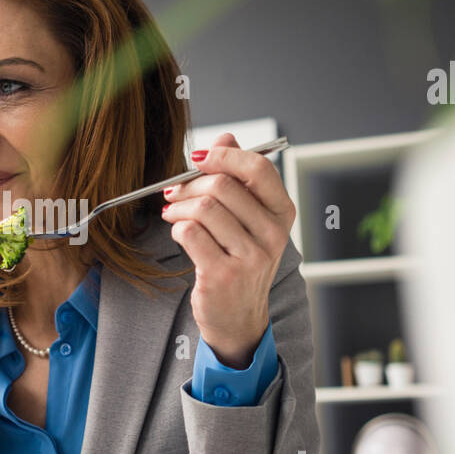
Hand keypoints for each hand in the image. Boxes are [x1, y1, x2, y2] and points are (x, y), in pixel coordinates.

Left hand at [160, 132, 295, 368]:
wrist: (238, 318)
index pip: (258, 167)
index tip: (198, 158)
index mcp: (282, 213)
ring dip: (178, 207)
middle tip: (174, 192)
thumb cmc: (239, 262)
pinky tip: (179, 234)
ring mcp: (250, 257)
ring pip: (203, 208)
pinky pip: (189, 233)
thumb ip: (237, 177)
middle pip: (222, 185)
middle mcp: (272, 234)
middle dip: (189, 184)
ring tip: (172, 214)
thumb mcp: (248, 219)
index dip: (224, 155)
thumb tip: (226, 135)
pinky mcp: (223, 274)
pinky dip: (176, 228)